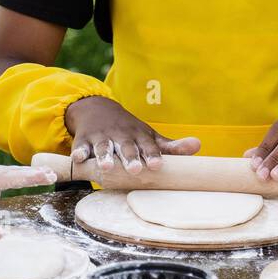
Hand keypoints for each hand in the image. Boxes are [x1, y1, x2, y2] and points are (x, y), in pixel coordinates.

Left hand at [0, 153, 57, 199]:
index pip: (11, 179)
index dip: (28, 178)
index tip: (45, 175)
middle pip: (18, 174)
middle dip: (35, 174)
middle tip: (52, 174)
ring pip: (17, 174)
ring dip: (33, 174)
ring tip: (50, 174)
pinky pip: (13, 178)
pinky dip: (27, 175)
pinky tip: (39, 174)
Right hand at [65, 96, 199, 174]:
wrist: (98, 109)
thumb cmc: (129, 131)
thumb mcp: (149, 136)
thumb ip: (171, 146)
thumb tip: (198, 146)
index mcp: (139, 136)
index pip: (148, 146)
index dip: (153, 155)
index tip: (157, 165)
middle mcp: (121, 135)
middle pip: (127, 147)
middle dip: (131, 157)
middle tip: (136, 170)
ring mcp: (102, 137)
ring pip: (104, 147)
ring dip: (105, 156)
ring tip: (108, 167)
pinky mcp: (84, 140)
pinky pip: (81, 147)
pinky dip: (79, 152)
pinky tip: (79, 159)